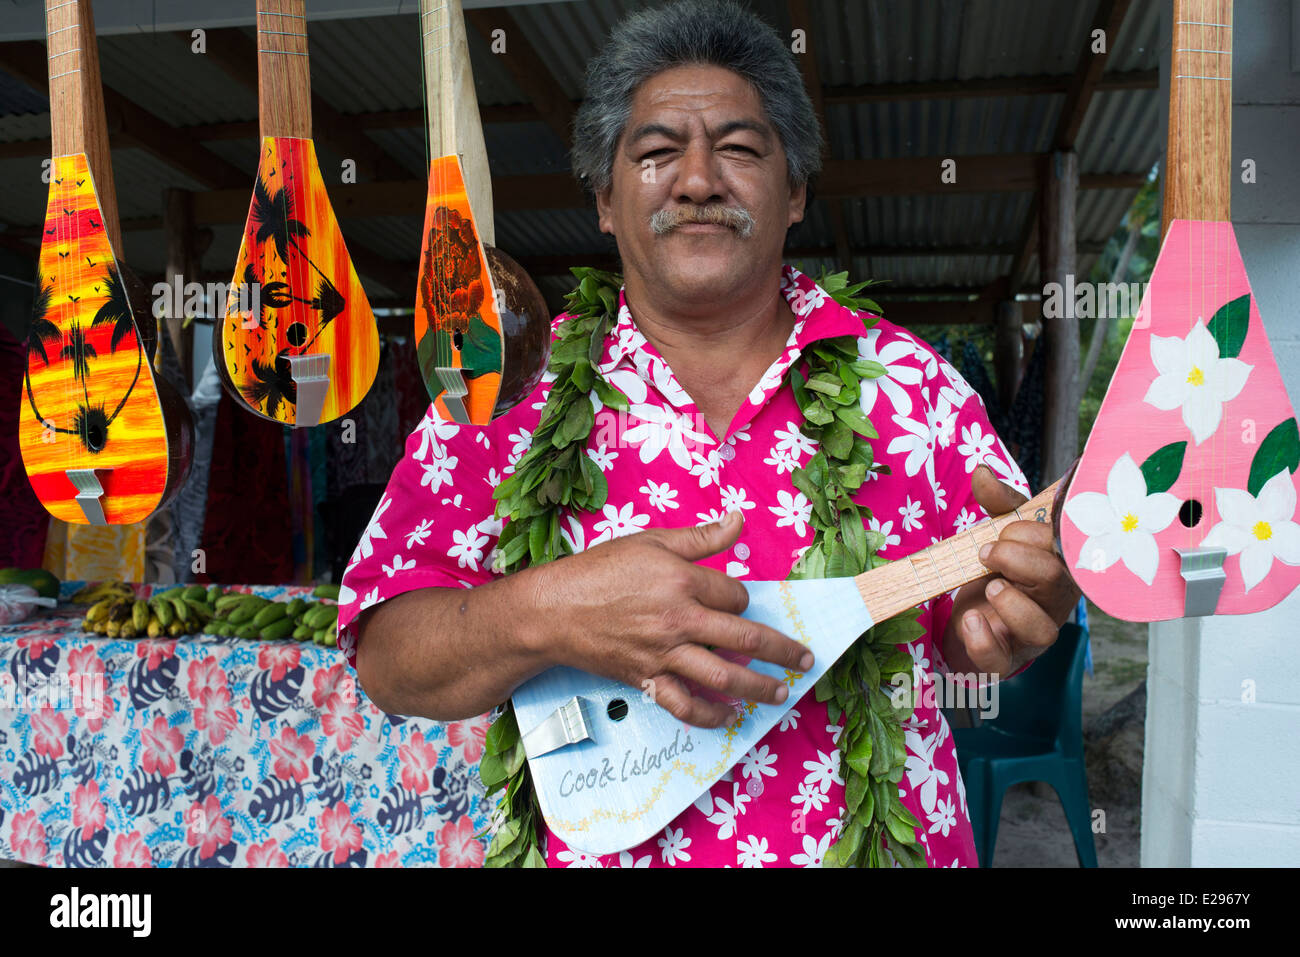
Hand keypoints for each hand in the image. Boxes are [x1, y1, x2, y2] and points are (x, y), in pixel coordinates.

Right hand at [524, 511, 811, 728]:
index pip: (735, 596)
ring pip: (723, 676)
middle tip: (805, 659)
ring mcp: (663, 653)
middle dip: (781, 651)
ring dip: (758, 687)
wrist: (553, 609)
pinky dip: (710, 716)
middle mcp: (679, 620)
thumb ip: (700, 537)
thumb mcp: (651, 541)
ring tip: (780, 693)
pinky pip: (684, 704)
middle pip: (744, 638)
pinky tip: (730, 718)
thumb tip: (739, 520)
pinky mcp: (646, 678)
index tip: (738, 605)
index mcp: (682, 581)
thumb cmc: (599, 570)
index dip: (742, 601)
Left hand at [942, 465, 1080, 678]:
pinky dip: (982, 640)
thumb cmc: (999, 568)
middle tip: (986, 554)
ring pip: (1041, 629)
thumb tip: (982, 472)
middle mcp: (1054, 601)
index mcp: (1060, 566)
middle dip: (1017, 559)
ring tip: (988, 586)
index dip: (1030, 534)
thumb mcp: (1001, 529)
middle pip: (1057, 581)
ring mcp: (1032, 633)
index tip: (1001, 530)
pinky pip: (1000, 660)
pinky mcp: (1004, 657)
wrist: (972, 614)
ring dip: (1011, 602)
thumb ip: (997, 502)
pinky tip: (970, 619)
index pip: (1063, 547)